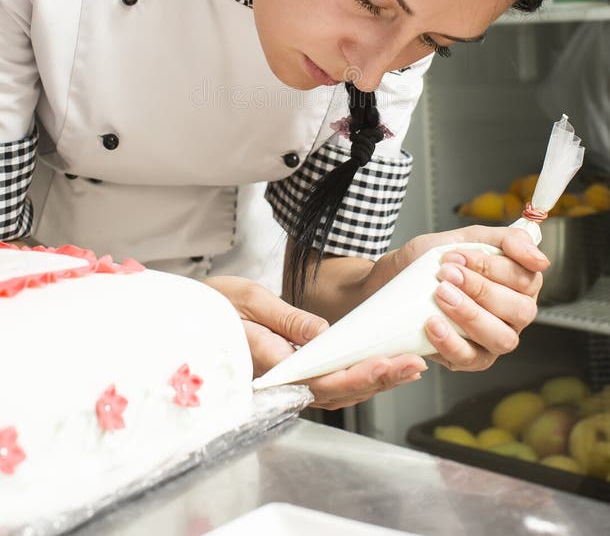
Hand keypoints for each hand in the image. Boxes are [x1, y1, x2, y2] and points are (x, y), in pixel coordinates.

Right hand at [205, 275, 426, 409]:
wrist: (185, 316)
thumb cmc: (211, 305)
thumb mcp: (248, 299)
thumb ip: (286, 320)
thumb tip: (322, 335)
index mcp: (268, 363)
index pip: (320, 379)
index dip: (356, 375)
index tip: (385, 364)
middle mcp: (278, 380)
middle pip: (335, 390)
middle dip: (377, 379)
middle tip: (413, 366)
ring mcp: (283, 380)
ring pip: (334, 391)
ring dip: (372, 381)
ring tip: (408, 367)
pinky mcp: (287, 373)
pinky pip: (325, 382)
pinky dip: (355, 375)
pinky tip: (380, 365)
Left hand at [368, 225, 548, 373]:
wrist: (395, 278)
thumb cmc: (435, 260)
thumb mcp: (467, 238)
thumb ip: (506, 239)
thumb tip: (537, 255)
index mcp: (520, 283)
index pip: (527, 277)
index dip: (493, 265)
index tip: (458, 254)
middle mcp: (514, 314)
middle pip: (520, 309)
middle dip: (481, 288)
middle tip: (447, 273)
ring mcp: (495, 339)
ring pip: (502, 338)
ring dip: (470, 314)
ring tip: (441, 294)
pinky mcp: (471, 359)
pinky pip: (471, 359)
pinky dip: (451, 341)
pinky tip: (433, 323)